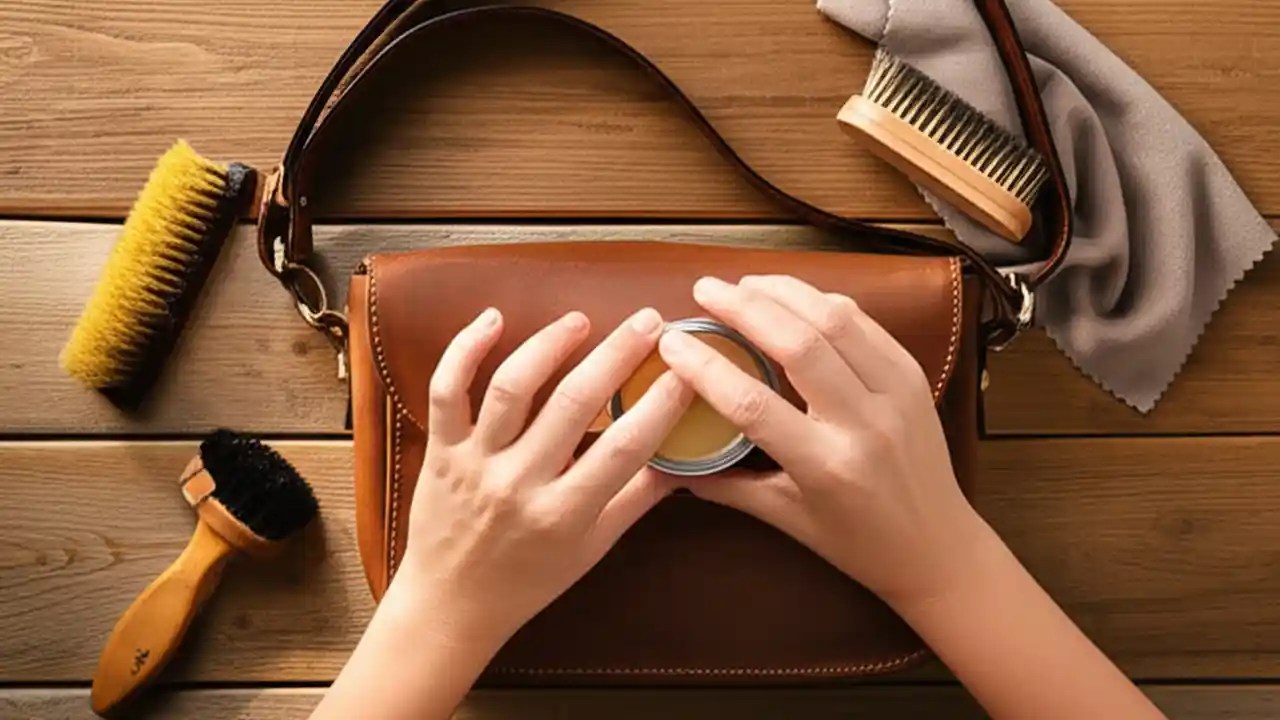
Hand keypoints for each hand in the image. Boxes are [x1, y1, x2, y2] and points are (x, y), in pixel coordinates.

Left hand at [392, 306, 691, 647]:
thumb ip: (636, 500)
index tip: (687, 368)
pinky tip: (493, 318)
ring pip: (511, 387)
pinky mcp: (441, 450)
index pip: (625, 447)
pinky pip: (446, 390)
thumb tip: (683, 462)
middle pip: (574, 403)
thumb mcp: (592, 550)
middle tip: (647, 322)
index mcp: (565, 513)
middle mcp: (520, 483)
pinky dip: (464, 349)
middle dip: (617, 354)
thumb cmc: (529, 580)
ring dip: (549, 344)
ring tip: (580, 321)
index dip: (661, 402)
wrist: (451, 606)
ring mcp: (476, 463)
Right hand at [658, 275, 989, 609]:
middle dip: (745, 308)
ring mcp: (896, 395)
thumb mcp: (788, 520)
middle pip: (799, 345)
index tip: (672, 343)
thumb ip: (728, 486)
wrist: (939, 549)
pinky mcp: (913, 377)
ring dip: (785, 292)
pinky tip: (793, 296)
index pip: (754, 406)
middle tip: (705, 289)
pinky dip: (824, 302)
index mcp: (827, 467)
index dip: (706, 368)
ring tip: (743, 283)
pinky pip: (865, 324)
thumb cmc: (859, 543)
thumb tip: (670, 463)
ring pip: (836, 320)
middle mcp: (865, 424)